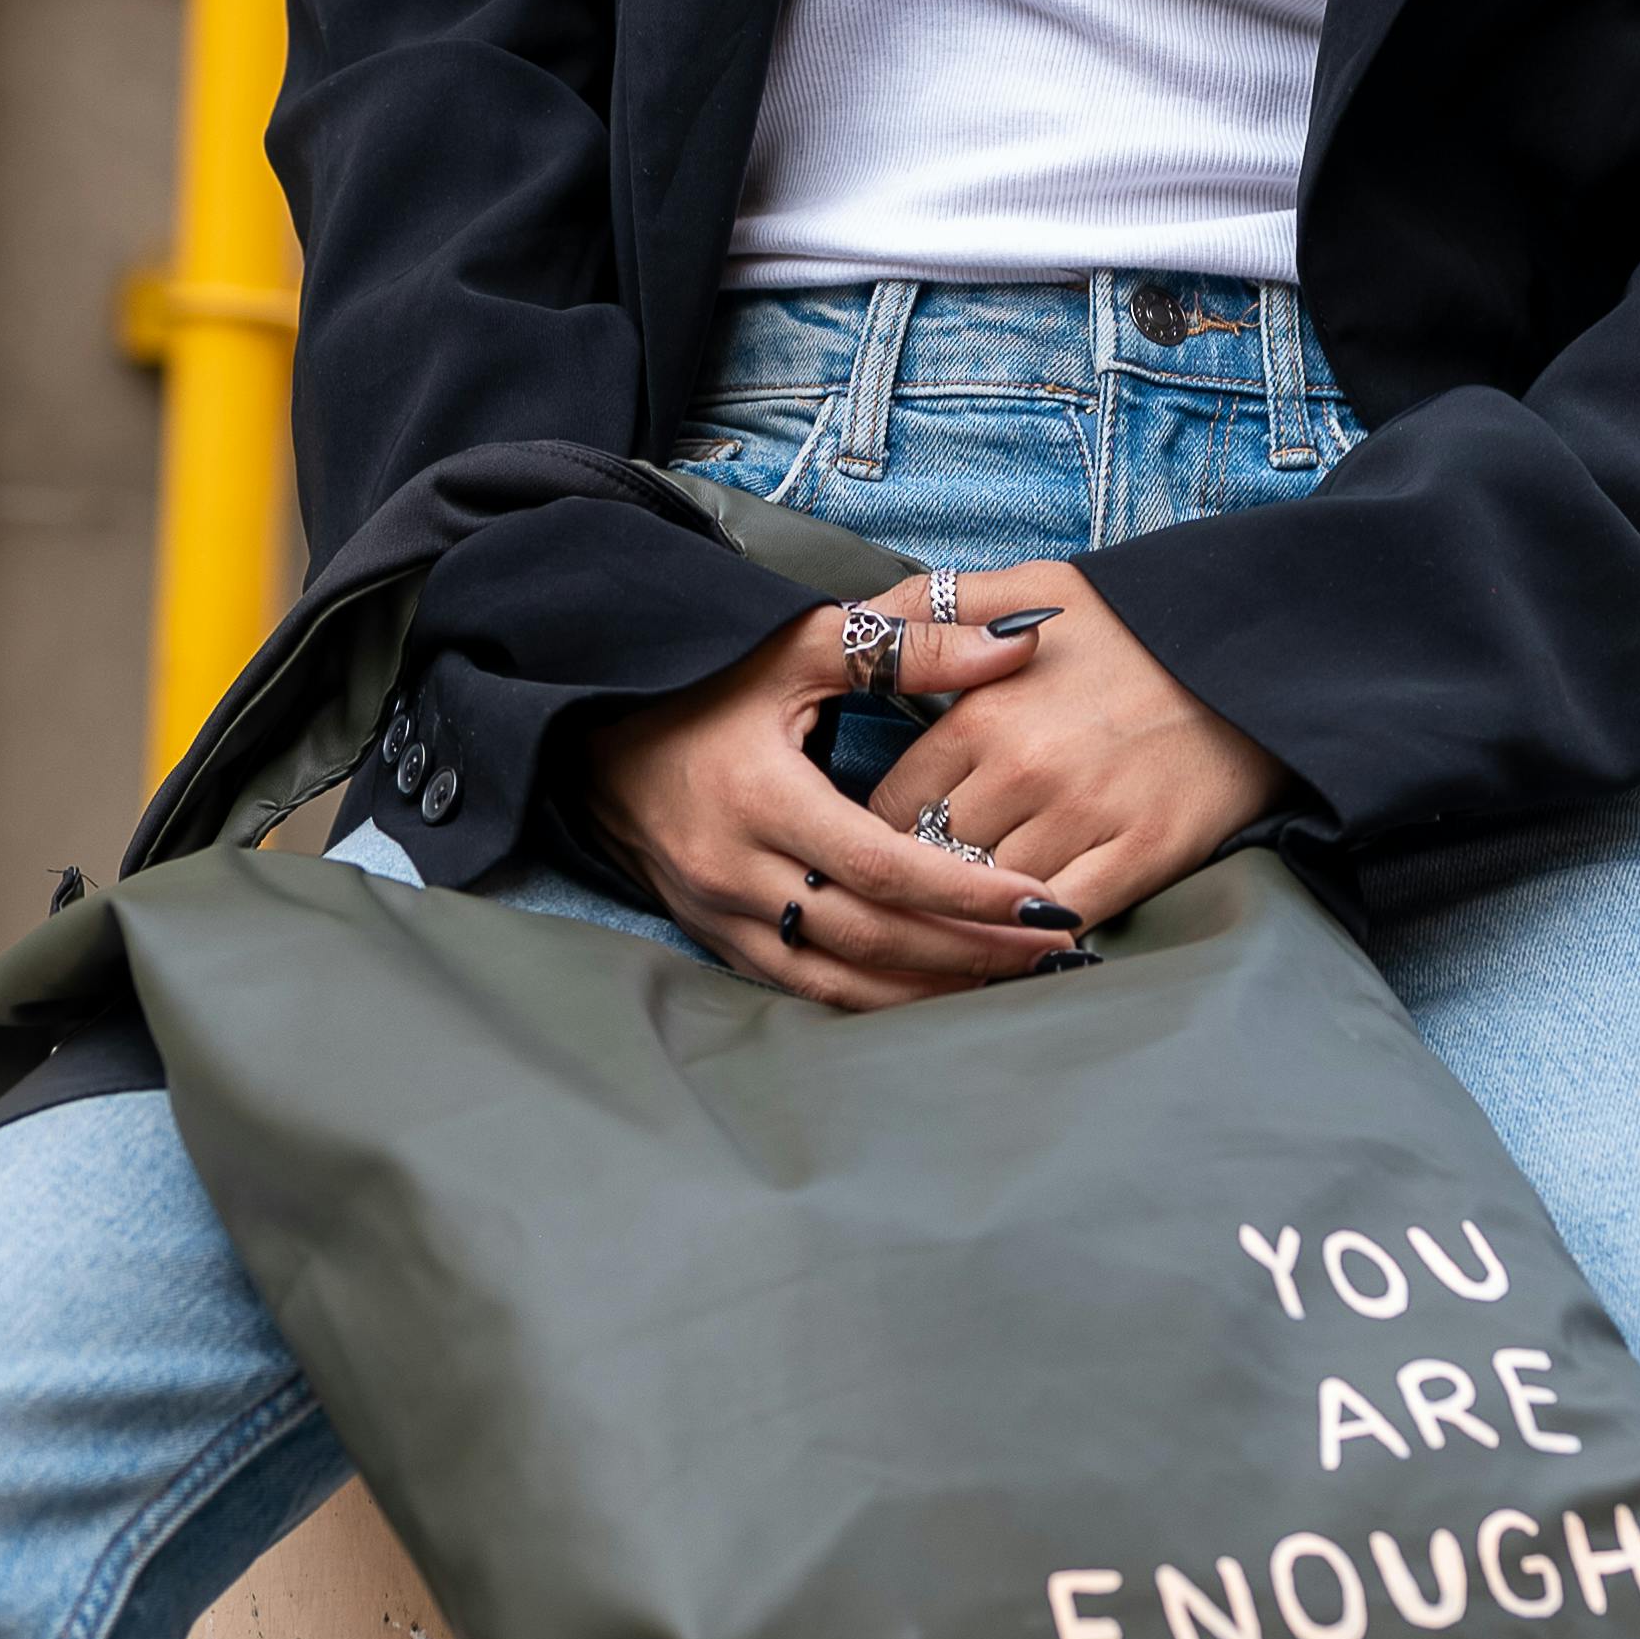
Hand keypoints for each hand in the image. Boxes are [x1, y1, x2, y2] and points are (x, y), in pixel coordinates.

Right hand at [584, 601, 1095, 1012]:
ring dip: (925, 991)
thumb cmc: (702, 677)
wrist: (589, 725)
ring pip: (836, 979)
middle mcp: (734, 870)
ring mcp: (716, 913)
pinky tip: (926, 993)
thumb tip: (1016, 648)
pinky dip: (868, 995)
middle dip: (967, 953)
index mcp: (761, 798)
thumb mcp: (799, 643)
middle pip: (870, 935)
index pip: (884, 867)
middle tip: (1050, 955)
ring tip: (1007, 983)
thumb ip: (909, 647)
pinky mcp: (709, 935)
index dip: (967, 893)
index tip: (1041, 905)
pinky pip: (799, 986)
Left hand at [862, 560, 1276, 929]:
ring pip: (989, 898)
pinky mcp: (1142, 854)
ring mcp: (1084, 817)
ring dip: (978, 911)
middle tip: (927, 888)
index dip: (888, 830)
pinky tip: (1029, 934)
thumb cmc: (1137, 623)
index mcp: (983, 711)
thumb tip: (852, 617)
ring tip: (970, 918)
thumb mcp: (1030, 583)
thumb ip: (934, 605)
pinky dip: (1040, 933)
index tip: (894, 841)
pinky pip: (1065, 919)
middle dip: (925, 875)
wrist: (1256, 651)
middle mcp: (1023, 769)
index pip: (892, 806)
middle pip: (932, 860)